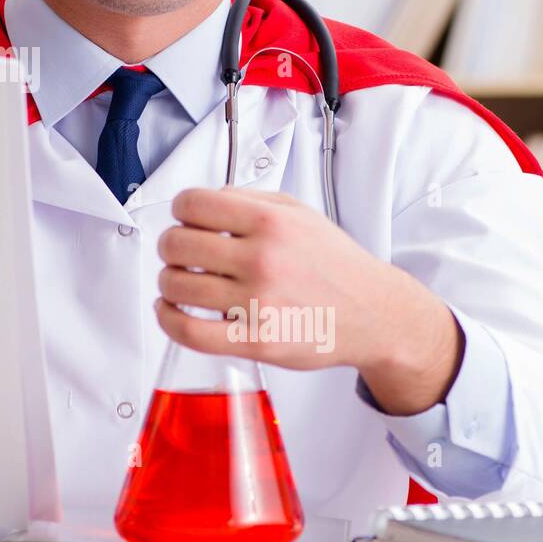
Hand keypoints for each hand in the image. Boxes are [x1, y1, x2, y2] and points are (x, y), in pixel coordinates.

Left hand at [155, 187, 461, 413]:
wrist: (375, 314)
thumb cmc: (335, 265)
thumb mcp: (299, 213)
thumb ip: (248, 200)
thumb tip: (201, 202)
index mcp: (270, 221)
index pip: (192, 204)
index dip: (180, 210)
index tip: (184, 220)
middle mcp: (263, 258)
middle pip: (177, 244)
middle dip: (171, 247)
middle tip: (180, 254)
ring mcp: (258, 302)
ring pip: (176, 286)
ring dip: (169, 282)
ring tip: (180, 282)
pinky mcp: (256, 341)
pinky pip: (189, 331)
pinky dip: (167, 319)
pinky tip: (170, 311)